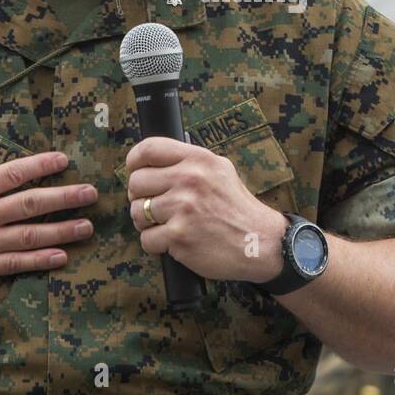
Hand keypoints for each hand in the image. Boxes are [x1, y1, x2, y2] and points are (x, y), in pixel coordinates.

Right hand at [0, 104, 97, 295]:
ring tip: (87, 227)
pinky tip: (61, 257)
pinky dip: (40, 261)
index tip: (64, 160)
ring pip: (31, 236)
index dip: (41, 165)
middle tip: (91, 193)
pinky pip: (15, 265)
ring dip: (62, 230)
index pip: (13, 173)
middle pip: (32, 204)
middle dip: (65, 198)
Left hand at [124, 137, 287, 281]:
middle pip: (136, 182)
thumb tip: (148, 163)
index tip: (135, 172)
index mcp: (199, 159)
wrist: (260, 242)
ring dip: (146, 224)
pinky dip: (157, 245)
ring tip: (168, 226)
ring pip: (137, 212)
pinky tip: (175, 242)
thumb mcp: (219, 171)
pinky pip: (146, 240)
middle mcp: (189, 179)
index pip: (148, 149)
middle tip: (155, 207)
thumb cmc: (236, 208)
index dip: (134, 162)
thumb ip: (188, 163)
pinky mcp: (179, 236)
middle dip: (139, 198)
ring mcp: (183, 208)